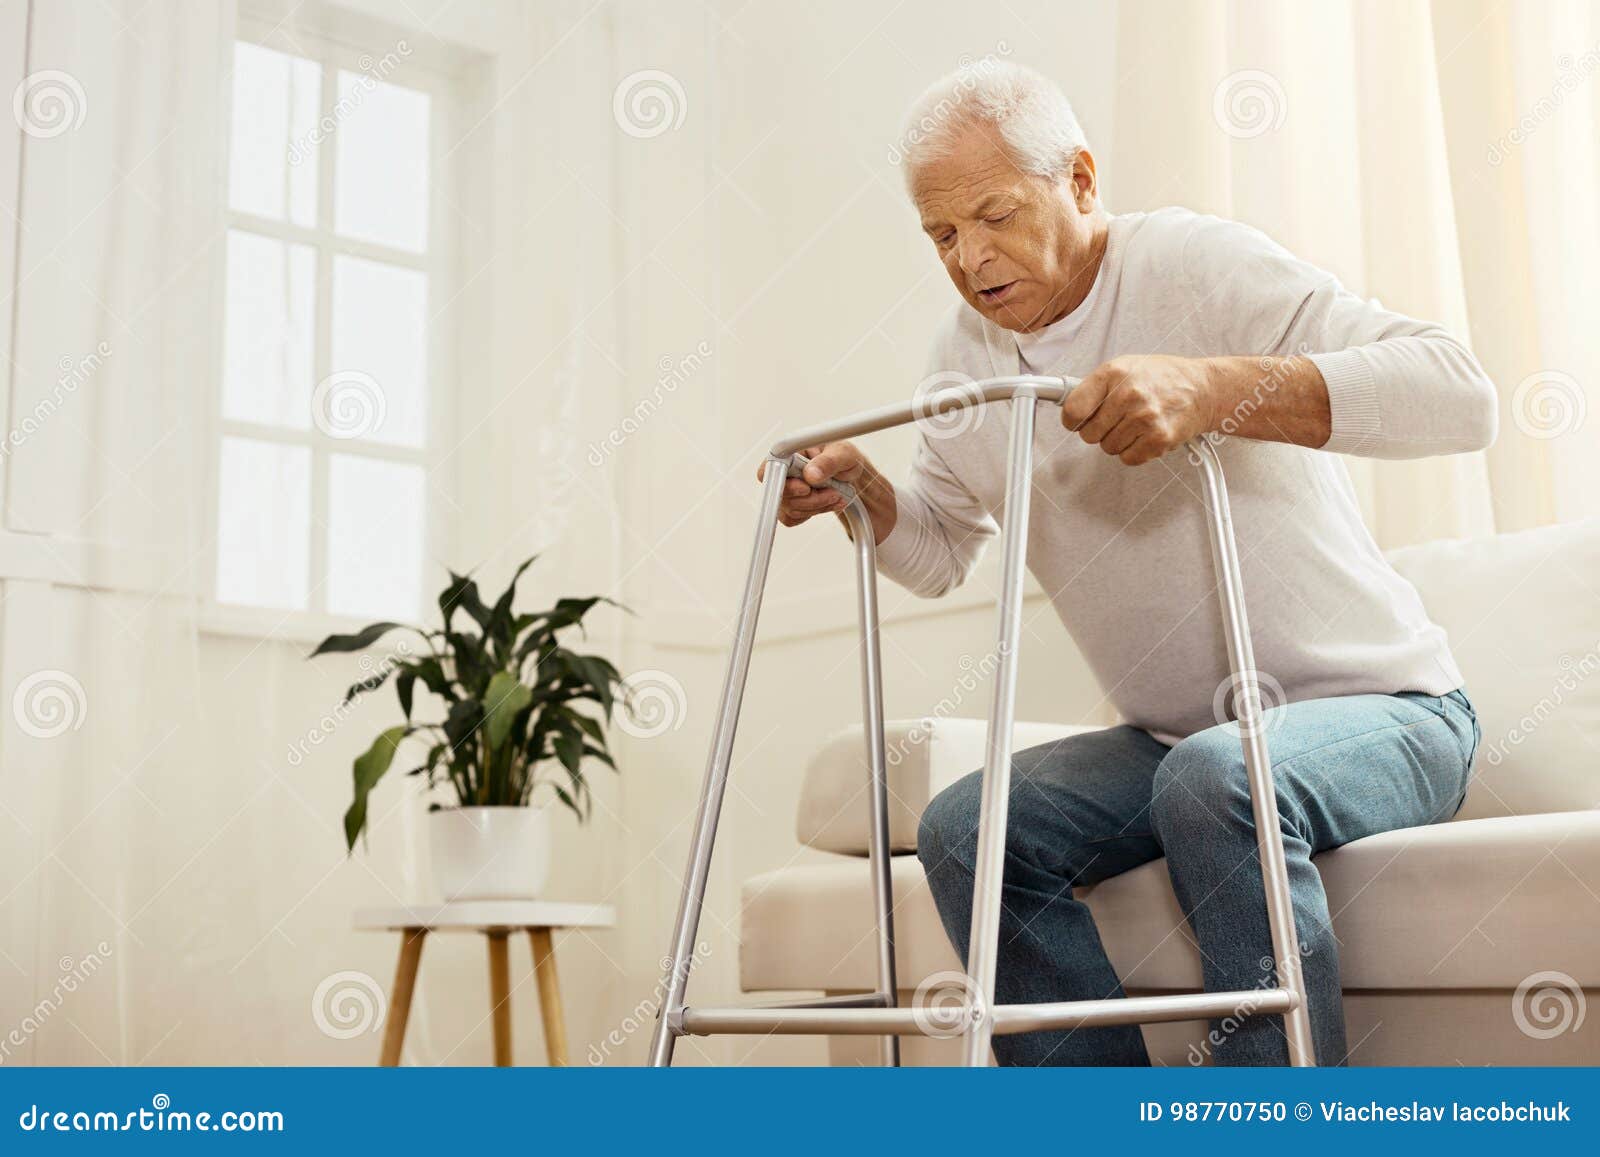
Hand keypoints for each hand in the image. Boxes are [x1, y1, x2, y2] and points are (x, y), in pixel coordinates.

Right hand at [756, 441, 895, 542]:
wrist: (853, 474)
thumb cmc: (845, 458)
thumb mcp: (844, 454)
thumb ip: (828, 461)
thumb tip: (810, 473)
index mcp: (791, 452)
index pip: (769, 467)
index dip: (781, 481)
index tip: (805, 488)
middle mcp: (784, 472)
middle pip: (781, 493)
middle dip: (809, 497)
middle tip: (832, 492)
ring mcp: (787, 490)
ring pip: (789, 509)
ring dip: (817, 506)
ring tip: (836, 495)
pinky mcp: (792, 505)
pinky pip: (793, 518)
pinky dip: (815, 513)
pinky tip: (830, 503)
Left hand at [1060, 355, 1217, 465]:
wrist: (1204, 389)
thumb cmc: (1163, 378)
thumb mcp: (1125, 367)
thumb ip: (1096, 387)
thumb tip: (1066, 406)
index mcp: (1114, 373)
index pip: (1074, 409)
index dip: (1072, 420)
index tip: (1077, 421)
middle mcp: (1128, 394)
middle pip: (1089, 434)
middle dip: (1098, 430)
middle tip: (1115, 419)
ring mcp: (1144, 418)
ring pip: (1108, 448)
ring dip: (1118, 440)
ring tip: (1135, 423)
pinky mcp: (1158, 439)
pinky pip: (1128, 458)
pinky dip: (1134, 451)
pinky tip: (1145, 434)